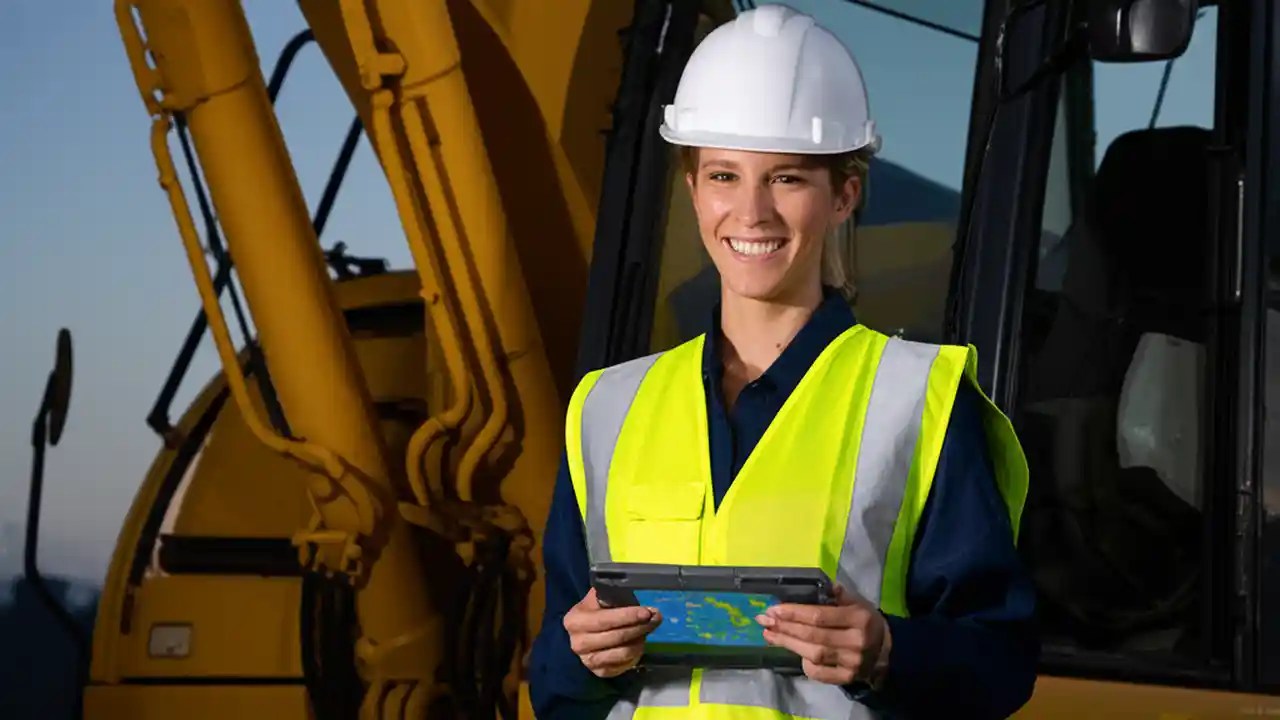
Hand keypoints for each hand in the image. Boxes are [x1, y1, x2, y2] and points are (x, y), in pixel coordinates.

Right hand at [563, 588, 662, 677]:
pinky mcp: (600, 672)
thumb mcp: (597, 599)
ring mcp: (588, 661)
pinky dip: (636, 654)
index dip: (627, 616)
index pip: (605, 620)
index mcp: (575, 621)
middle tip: (655, 618)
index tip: (646, 612)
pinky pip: (624, 665)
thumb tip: (636, 590)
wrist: (582, 635)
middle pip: (616, 637)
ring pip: (623, 653)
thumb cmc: (594, 612)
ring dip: (640, 641)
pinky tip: (639, 643)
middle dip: (639, 627)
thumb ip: (612, 595)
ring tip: (647, 630)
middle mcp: (578, 643)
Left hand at [756, 585, 891, 686]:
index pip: (820, 616)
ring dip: (788, 643)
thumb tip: (823, 585)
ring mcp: (851, 663)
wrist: (887, 652)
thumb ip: (840, 595)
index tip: (773, 609)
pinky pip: (819, 673)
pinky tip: (793, 652)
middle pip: (813, 636)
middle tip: (764, 620)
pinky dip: (805, 663)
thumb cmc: (866, 622)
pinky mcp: (847, 678)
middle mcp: (855, 641)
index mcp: (858, 618)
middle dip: (785, 627)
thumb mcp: (859, 603)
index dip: (794, 612)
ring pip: (813, 654)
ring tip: (769, 634)